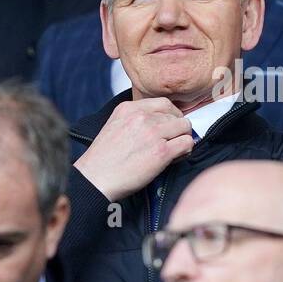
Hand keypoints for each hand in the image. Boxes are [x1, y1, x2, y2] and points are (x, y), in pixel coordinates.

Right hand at [74, 98, 194, 200]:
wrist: (95, 178)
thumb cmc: (104, 159)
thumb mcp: (115, 125)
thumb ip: (135, 119)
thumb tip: (159, 122)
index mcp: (129, 108)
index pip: (164, 103)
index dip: (171, 115)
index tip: (170, 126)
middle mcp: (142, 117)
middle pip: (176, 116)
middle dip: (177, 130)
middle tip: (170, 143)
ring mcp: (152, 133)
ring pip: (185, 127)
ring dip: (182, 139)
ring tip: (173, 152)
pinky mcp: (161, 151)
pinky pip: (187, 143)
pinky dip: (185, 151)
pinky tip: (174, 159)